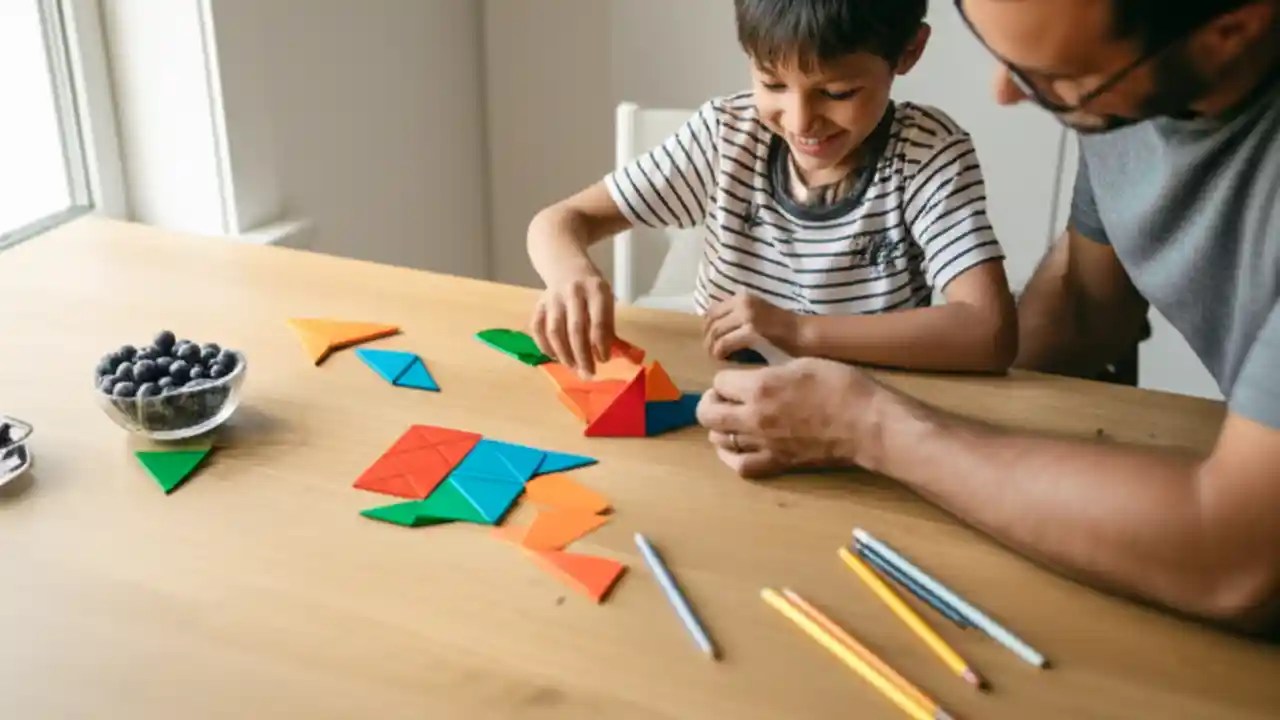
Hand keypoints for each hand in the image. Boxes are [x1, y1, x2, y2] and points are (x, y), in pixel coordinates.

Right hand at [530, 273, 614, 376]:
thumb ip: (607, 324)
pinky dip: (544, 345)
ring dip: (563, 354)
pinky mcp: (539, 304)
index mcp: (596, 290)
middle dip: (582, 355)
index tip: (604, 360)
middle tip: (588, 373)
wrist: (565, 265)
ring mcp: (553, 298)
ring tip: (572, 367)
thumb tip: (609, 355)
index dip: (601, 344)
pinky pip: (537, 328)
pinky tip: (554, 356)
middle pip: (575, 329)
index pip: (598, 322)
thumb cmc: (591, 288)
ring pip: (555, 331)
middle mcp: (574, 292)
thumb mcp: (606, 298)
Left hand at [695, 358, 885, 477]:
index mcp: (760, 387)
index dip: (726, 378)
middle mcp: (754, 418)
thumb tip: (753, 379)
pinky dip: (730, 455)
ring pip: (718, 439)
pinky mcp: (777, 463)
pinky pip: (740, 465)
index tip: (737, 378)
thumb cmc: (840, 386)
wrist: (867, 423)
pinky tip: (734, 446)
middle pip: (708, 413)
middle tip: (724, 398)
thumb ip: (770, 372)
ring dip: (719, 427)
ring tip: (731, 419)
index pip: (719, 382)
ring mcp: (764, 444)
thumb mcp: (802, 363)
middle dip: (711, 402)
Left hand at [703, 293, 801, 359]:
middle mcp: (743, 302)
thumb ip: (739, 317)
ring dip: (712, 347)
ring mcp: (747, 315)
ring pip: (715, 332)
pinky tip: (723, 359)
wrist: (803, 335)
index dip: (706, 327)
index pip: (712, 310)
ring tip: (716, 358)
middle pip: (711, 321)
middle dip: (707, 338)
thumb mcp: (758, 315)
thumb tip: (717, 329)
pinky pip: (724, 343)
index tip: (709, 341)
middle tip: (710, 353)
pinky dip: (720, 352)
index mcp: (743, 297)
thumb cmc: (782, 329)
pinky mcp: (751, 330)